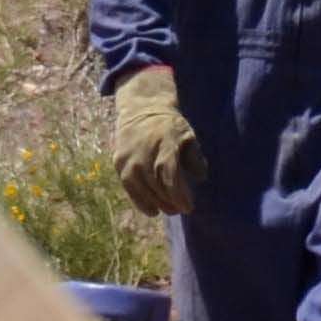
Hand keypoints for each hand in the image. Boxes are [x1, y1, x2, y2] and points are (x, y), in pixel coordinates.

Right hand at [110, 73, 205, 216]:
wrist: (141, 109)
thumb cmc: (170, 126)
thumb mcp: (189, 136)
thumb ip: (195, 158)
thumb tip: (200, 179)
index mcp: (164, 149)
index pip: (171, 180)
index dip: (180, 197)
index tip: (189, 207)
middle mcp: (144, 158)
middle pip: (158, 188)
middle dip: (171, 202)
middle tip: (181, 209)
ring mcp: (130, 162)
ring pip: (144, 191)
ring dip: (158, 204)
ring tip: (169, 209)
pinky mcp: (119, 165)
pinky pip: (130, 189)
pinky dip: (141, 202)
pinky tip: (151, 210)